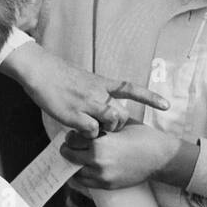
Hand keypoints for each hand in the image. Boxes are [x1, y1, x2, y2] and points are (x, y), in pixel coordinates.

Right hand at [0, 42, 168, 136]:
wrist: (40, 71)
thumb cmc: (56, 76)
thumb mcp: (82, 80)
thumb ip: (94, 92)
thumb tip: (99, 105)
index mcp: (102, 83)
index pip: (131, 89)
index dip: (150, 98)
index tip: (166, 106)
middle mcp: (99, 93)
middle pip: (122, 114)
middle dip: (117, 125)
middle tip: (103, 128)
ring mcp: (88, 104)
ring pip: (111, 121)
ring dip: (105, 130)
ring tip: (92, 131)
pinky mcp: (75, 114)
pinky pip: (92, 130)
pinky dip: (89, 135)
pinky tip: (79, 132)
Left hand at [61, 122, 181, 188]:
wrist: (161, 157)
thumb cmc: (142, 137)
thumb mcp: (120, 125)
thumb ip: (101, 124)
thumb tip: (84, 121)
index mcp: (99, 143)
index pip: (71, 140)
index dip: (71, 136)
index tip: (73, 135)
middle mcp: (97, 160)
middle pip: (69, 155)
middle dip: (69, 149)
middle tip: (71, 146)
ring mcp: (101, 175)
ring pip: (74, 170)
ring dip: (73, 163)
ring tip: (78, 156)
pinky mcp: (106, 185)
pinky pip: (84, 181)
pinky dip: (80, 175)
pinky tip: (84, 167)